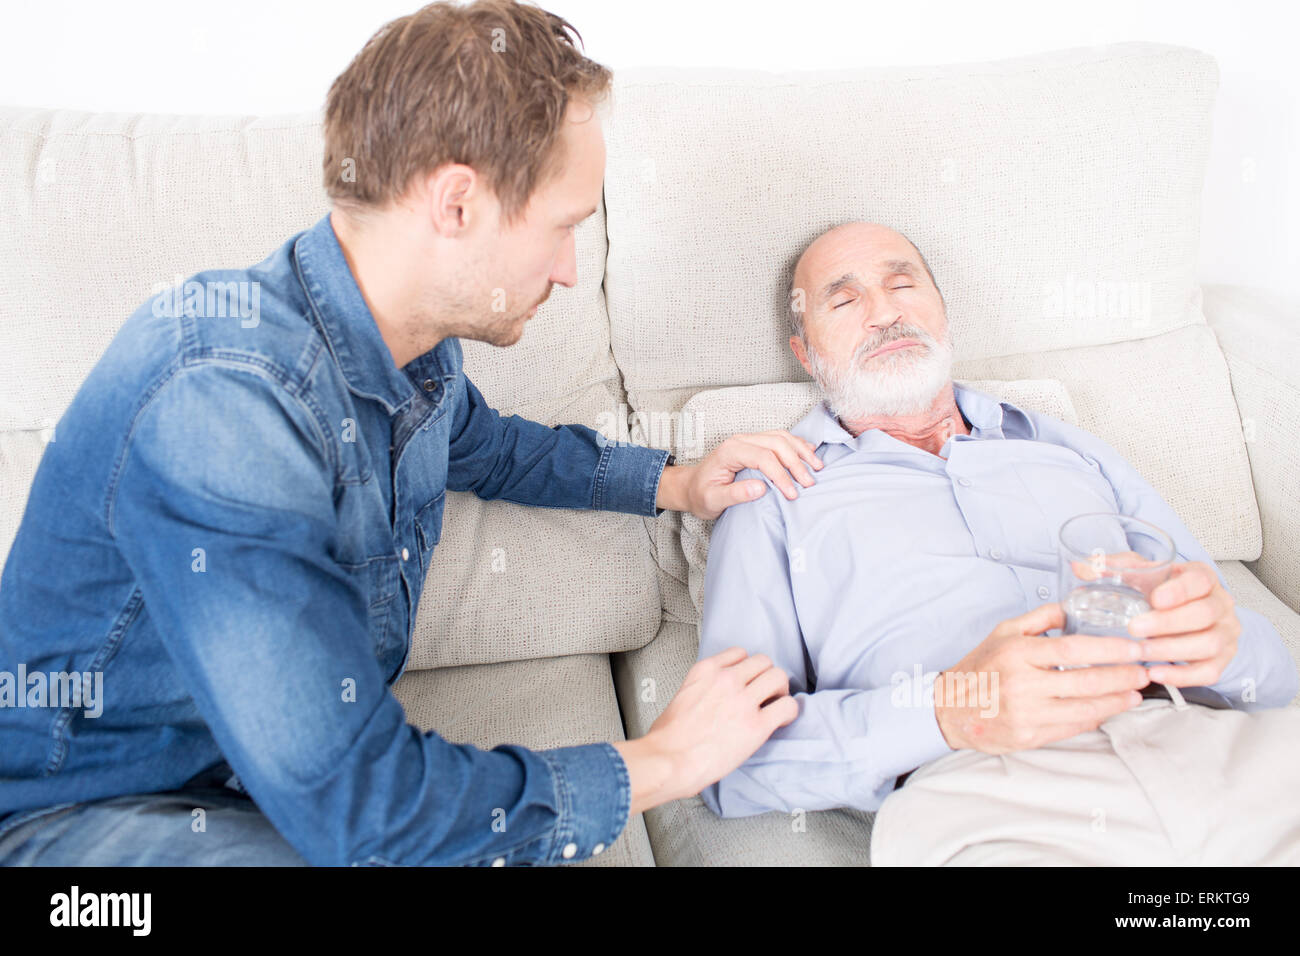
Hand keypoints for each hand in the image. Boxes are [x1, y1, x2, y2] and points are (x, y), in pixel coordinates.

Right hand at [612, 648, 796, 815]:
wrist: (669, 760)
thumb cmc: (669, 736)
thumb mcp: (683, 694)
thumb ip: (704, 686)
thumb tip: (716, 696)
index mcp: (706, 670)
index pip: (740, 653)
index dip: (747, 669)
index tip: (748, 682)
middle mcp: (727, 679)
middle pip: (764, 661)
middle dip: (766, 677)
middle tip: (765, 695)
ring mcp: (743, 701)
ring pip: (779, 677)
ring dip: (780, 692)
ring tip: (773, 706)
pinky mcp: (756, 725)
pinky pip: (787, 706)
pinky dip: (788, 713)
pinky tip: (779, 722)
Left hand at [657, 430, 823, 519]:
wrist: (691, 486)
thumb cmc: (701, 494)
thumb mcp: (712, 500)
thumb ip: (735, 495)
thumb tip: (760, 489)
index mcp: (730, 451)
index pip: (763, 458)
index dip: (781, 475)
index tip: (792, 493)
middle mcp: (741, 440)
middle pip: (776, 443)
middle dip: (796, 463)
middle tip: (809, 483)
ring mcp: (748, 440)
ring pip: (781, 437)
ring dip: (801, 451)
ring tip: (817, 467)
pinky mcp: (755, 444)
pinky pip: (779, 438)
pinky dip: (797, 445)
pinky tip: (810, 453)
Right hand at [934, 602, 1150, 753]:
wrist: (950, 708)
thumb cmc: (980, 667)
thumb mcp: (1003, 632)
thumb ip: (1041, 617)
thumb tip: (1075, 605)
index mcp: (1018, 652)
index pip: (1074, 649)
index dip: (1110, 649)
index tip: (1134, 648)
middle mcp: (1022, 683)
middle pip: (1086, 681)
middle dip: (1123, 676)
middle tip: (1144, 671)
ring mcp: (1027, 713)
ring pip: (1086, 709)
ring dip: (1117, 701)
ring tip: (1135, 692)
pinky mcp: (1030, 736)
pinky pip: (1073, 727)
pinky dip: (1096, 717)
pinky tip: (1110, 708)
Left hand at [1126, 561, 1239, 687]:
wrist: (1182, 612)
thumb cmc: (1163, 591)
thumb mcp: (1142, 573)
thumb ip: (1115, 568)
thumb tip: (1082, 567)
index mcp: (1203, 577)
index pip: (1200, 580)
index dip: (1180, 590)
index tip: (1155, 599)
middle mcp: (1221, 604)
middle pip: (1204, 613)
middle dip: (1167, 623)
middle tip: (1135, 628)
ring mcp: (1225, 633)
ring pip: (1209, 644)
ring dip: (1172, 650)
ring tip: (1141, 652)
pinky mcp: (1222, 659)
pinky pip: (1209, 672)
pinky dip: (1182, 676)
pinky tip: (1156, 673)